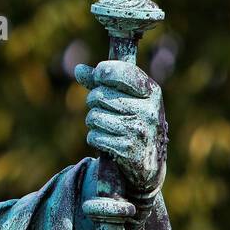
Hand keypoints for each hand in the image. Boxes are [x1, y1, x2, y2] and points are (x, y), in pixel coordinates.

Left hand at [75, 60, 166, 192]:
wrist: (148, 160)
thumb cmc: (133, 120)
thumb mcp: (126, 96)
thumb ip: (101, 82)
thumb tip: (78, 70)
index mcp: (152, 92)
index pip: (120, 72)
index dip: (103, 72)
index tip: (99, 76)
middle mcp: (148, 110)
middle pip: (99, 96)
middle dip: (94, 101)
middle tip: (106, 108)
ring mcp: (139, 131)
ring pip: (93, 117)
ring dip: (94, 122)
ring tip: (108, 126)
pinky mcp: (128, 150)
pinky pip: (94, 137)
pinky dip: (95, 138)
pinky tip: (109, 140)